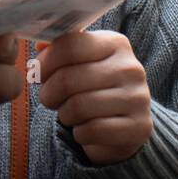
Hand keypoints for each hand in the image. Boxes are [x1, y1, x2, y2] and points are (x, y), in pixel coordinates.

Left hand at [37, 31, 152, 165]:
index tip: (40, 74)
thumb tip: (40, 47)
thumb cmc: (97, 88)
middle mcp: (130, 68)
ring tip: (70, 114)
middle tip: (50, 99)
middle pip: (68, 79)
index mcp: (116, 44)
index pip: (69, 46)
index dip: (45, 63)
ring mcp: (137, 98)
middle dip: (49, 94)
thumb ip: (61, 51)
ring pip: (77, 107)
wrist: (128, 123)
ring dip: (65, 115)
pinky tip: (87, 129)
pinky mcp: (138, 127)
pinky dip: (80, 134)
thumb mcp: (83, 62)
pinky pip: (91, 131)